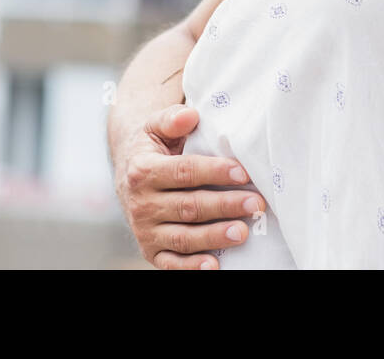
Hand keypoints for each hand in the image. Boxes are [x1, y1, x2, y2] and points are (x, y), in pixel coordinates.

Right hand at [115, 104, 265, 268]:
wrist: (129, 174)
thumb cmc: (153, 147)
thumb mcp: (156, 126)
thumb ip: (172, 118)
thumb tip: (190, 115)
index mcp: (143, 171)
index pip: (184, 172)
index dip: (214, 172)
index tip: (243, 172)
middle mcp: (142, 204)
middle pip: (189, 206)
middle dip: (224, 205)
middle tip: (255, 203)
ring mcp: (145, 230)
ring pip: (184, 237)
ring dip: (214, 237)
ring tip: (243, 232)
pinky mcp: (150, 250)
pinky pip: (172, 263)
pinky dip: (192, 267)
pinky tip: (215, 265)